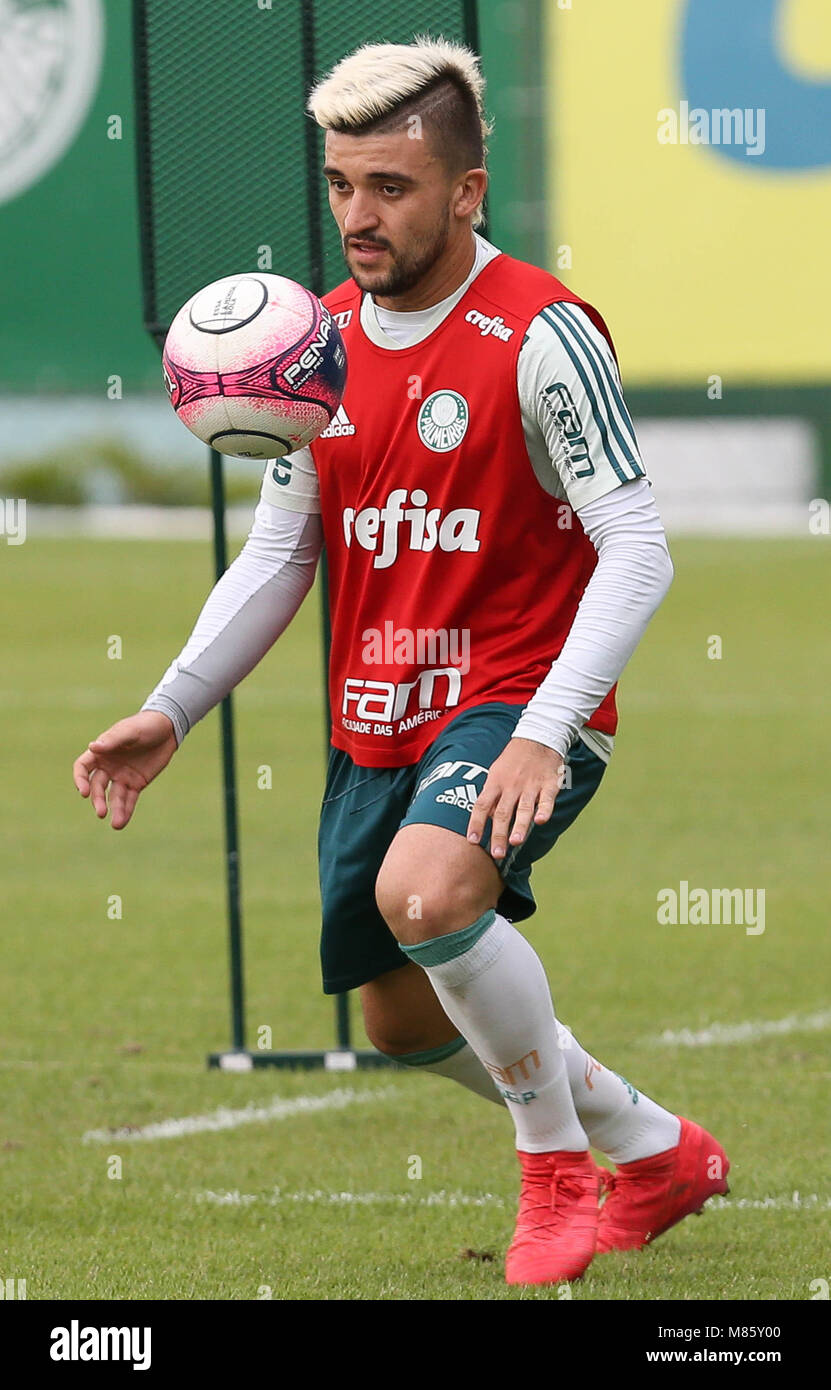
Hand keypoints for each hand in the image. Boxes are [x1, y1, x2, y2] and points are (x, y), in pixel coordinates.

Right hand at [73, 712, 177, 829]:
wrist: (167, 730)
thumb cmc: (145, 725)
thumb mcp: (130, 731)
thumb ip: (113, 740)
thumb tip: (92, 747)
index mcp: (101, 752)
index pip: (83, 768)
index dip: (80, 780)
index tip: (84, 792)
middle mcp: (108, 766)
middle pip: (97, 786)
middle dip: (98, 799)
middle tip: (101, 812)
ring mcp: (121, 776)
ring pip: (113, 796)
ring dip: (113, 810)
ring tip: (116, 824)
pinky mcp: (136, 784)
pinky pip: (129, 799)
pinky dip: (126, 810)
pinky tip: (122, 822)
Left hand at [466, 737, 565, 860]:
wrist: (538, 737)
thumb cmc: (513, 759)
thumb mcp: (496, 772)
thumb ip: (492, 795)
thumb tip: (486, 819)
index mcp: (495, 782)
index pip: (482, 805)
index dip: (476, 823)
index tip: (472, 841)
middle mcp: (511, 785)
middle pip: (503, 812)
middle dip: (499, 834)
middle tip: (497, 854)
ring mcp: (530, 785)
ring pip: (524, 808)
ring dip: (520, 826)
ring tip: (516, 842)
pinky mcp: (549, 784)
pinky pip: (547, 799)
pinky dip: (544, 809)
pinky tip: (541, 821)